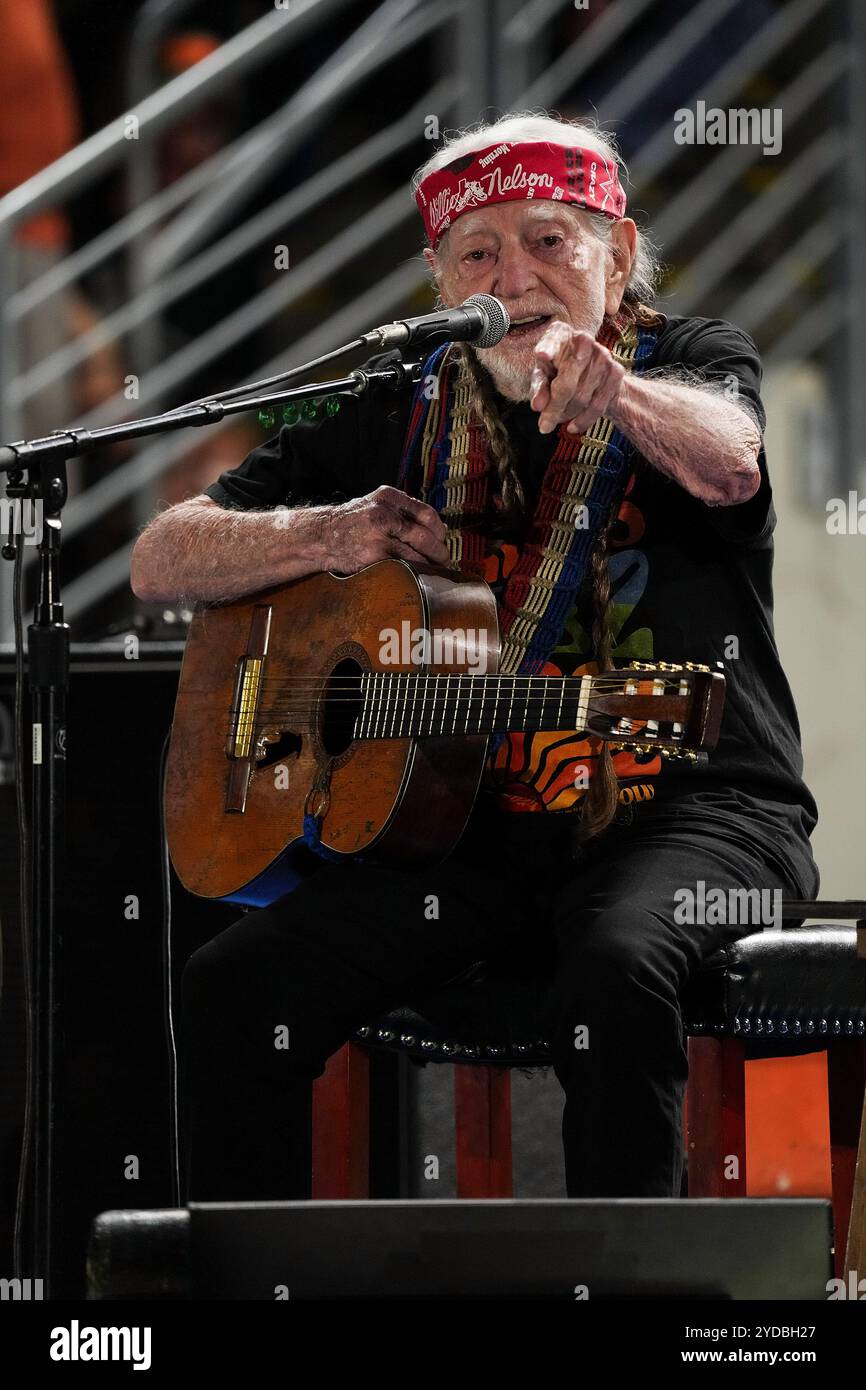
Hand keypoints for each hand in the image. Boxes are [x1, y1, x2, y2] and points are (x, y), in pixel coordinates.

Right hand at [321, 485, 450, 572]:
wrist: (321, 537)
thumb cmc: (351, 523)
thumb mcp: (374, 505)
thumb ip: (400, 512)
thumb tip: (435, 529)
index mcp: (388, 497)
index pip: (426, 513)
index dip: (439, 530)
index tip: (442, 540)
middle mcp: (384, 513)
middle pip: (425, 535)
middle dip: (438, 551)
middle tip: (443, 560)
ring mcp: (378, 535)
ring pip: (416, 553)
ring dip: (428, 565)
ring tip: (433, 570)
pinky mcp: (374, 556)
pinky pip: (403, 566)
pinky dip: (414, 572)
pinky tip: (417, 575)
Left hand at [529, 321, 624, 435]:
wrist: (593, 373)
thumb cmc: (558, 371)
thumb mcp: (543, 378)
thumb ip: (539, 389)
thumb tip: (538, 406)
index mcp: (560, 333)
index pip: (553, 340)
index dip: (548, 348)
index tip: (541, 355)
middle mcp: (583, 340)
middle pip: (566, 384)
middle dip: (554, 409)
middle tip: (544, 427)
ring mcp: (602, 355)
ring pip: (581, 398)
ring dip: (567, 414)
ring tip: (558, 418)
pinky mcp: (616, 372)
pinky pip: (597, 405)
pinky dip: (583, 420)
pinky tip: (572, 426)